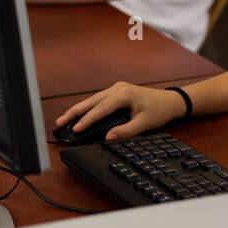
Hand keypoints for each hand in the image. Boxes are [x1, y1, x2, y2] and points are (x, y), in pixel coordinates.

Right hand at [54, 81, 186, 140]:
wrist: (169, 101)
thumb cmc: (158, 110)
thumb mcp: (144, 123)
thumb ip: (126, 131)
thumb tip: (109, 138)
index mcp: (124, 94)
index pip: (101, 109)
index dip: (87, 120)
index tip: (75, 129)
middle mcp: (118, 88)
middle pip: (91, 101)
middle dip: (74, 112)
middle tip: (59, 123)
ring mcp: (116, 88)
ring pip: (92, 100)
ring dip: (78, 110)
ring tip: (64, 120)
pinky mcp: (116, 92)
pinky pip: (98, 100)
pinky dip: (87, 108)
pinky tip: (78, 115)